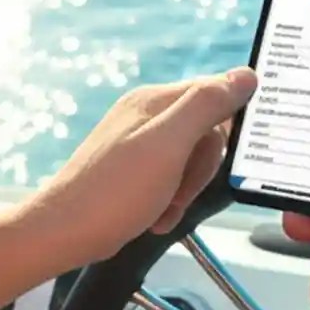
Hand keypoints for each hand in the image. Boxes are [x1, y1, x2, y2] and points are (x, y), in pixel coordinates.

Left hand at [16, 67, 256, 266]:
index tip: (223, 162)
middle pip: (205, 131)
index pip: (215, 94)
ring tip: (165, 209)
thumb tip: (247, 75)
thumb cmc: (116, 191)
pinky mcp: (132, 169)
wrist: (62, 233)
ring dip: (185, 189)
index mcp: (155, 100)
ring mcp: (138, 142)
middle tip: (181, 192)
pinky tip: (156, 217)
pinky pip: (169, 177)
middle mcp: (146, 114)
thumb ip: (207, 105)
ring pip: (189, 158)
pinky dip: (169, 200)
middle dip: (202, 168)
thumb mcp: (169, 144)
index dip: (226, 129)